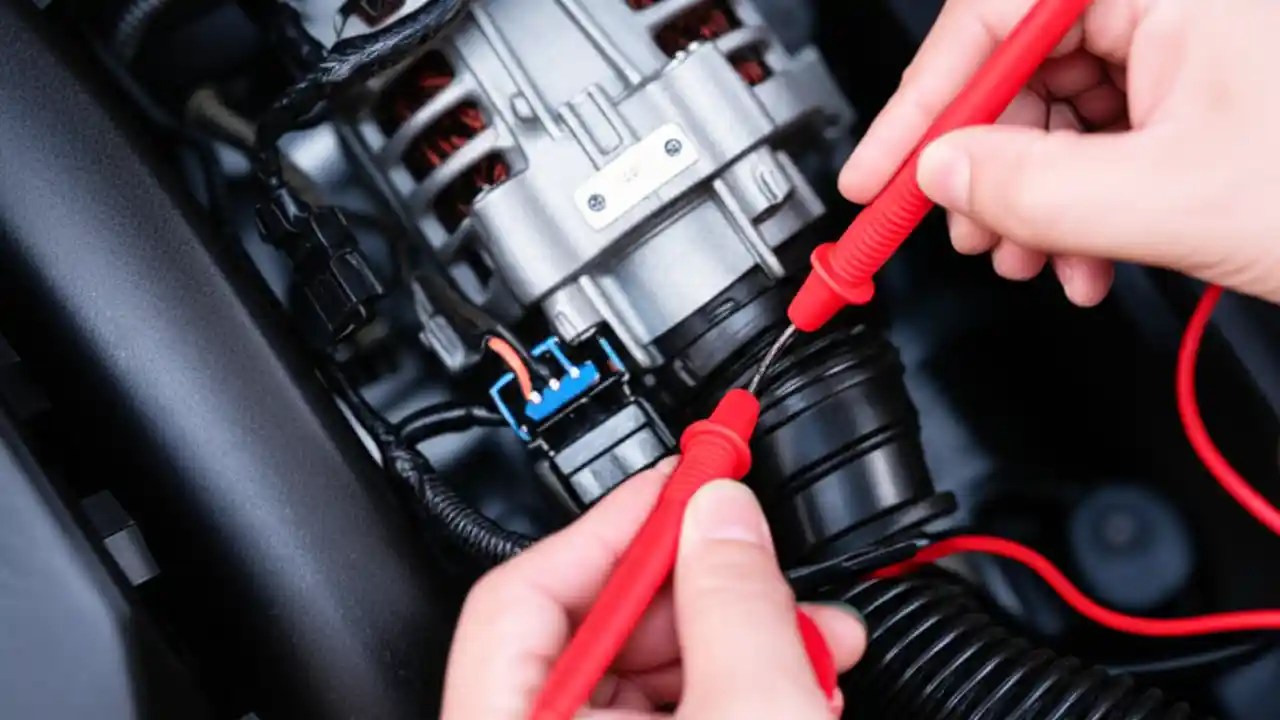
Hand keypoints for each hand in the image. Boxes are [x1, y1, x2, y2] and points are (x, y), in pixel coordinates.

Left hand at [441, 463, 866, 718]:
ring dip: (737, 639)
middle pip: (595, 625)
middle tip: (761, 557)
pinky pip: (673, 714)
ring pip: (646, 673)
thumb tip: (721, 514)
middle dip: (701, 584)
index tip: (686, 479)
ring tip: (813, 637)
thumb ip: (733, 600)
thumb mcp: (751, 712)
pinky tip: (798, 677)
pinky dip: (735, 688)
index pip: (525, 589)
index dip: (616, 521)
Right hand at [842, 0, 1279, 305]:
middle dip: (983, 165)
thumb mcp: (1175, 197)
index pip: (993, 17)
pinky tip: (1080, 253)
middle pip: (1017, 66)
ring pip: (1053, 109)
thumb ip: (1035, 186)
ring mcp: (1182, 40)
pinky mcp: (1191, 87)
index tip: (877, 173)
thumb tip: (944, 172)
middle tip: (963, 229)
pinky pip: (1097, 134)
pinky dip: (1074, 202)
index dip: (921, 102)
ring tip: (1036, 258)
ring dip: (1028, 197)